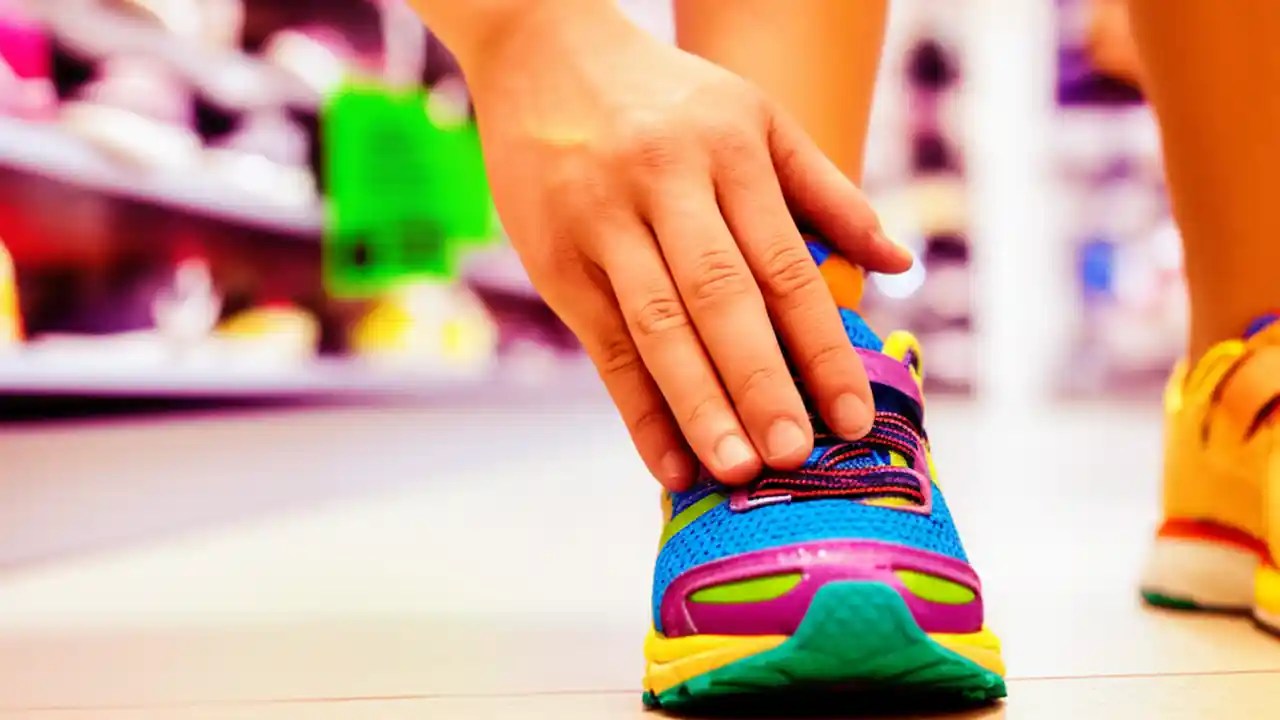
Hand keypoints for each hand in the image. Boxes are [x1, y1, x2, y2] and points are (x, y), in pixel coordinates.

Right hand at [462, 2, 910, 488]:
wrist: (542, 51)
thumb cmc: (665, 97)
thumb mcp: (755, 118)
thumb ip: (826, 191)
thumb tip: (899, 266)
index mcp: (729, 151)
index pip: (784, 263)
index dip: (820, 345)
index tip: (853, 415)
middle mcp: (665, 185)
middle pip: (720, 298)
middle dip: (760, 382)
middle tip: (794, 456)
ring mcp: (603, 223)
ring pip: (656, 326)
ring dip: (697, 405)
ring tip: (737, 471)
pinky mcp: (556, 259)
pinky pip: (603, 345)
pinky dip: (636, 408)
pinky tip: (667, 462)